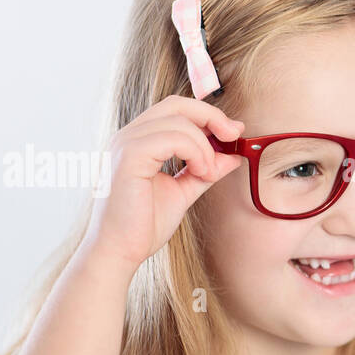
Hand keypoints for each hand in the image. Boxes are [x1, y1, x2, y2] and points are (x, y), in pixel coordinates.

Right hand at [82, 94, 245, 273]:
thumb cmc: (143, 224)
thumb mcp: (183, 191)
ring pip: (179, 121)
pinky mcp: (129, 156)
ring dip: (205, 146)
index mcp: (139, 140)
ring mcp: (126, 143)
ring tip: (207, 172)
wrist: (120, 250)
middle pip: (177, 104)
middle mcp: (129, 135)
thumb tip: (233, 156)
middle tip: (234, 135)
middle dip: (212, 116)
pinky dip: (195, 152)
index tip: (234, 131)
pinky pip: (172, 138)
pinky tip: (200, 172)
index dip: (208, 115)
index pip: (176, 109)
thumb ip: (205, 171)